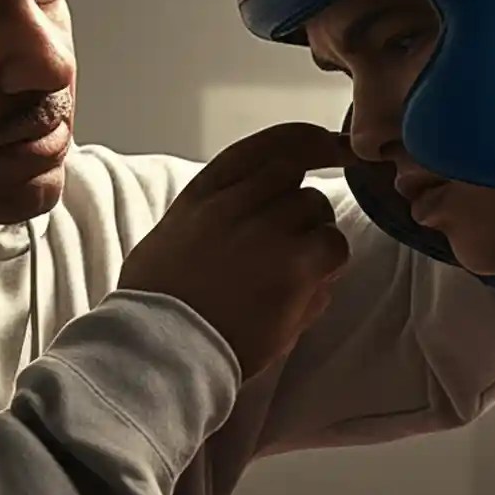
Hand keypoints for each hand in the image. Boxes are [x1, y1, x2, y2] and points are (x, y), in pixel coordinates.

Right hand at [119, 123, 354, 378]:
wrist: (162, 352)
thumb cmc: (161, 308)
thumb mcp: (170, 239)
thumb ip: (213, 214)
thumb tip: (256, 205)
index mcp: (201, 196)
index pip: (265, 148)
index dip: (306, 142)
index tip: (331, 146)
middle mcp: (233, 204)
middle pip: (294, 177)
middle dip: (300, 207)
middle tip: (294, 243)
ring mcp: (265, 232)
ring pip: (317, 209)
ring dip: (313, 237)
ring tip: (289, 276)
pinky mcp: (293, 268)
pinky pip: (334, 247)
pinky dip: (327, 266)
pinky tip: (304, 290)